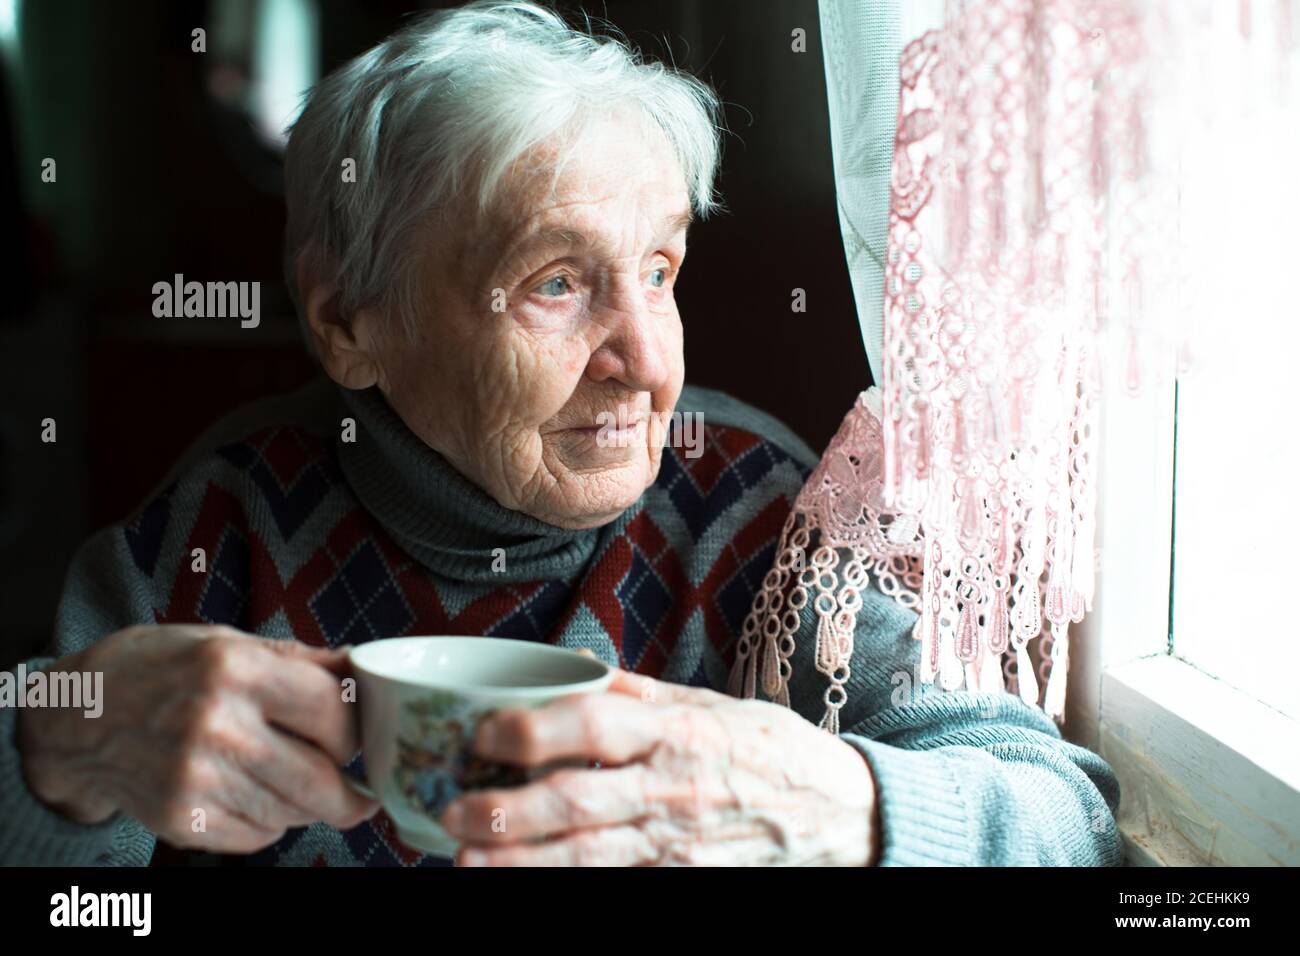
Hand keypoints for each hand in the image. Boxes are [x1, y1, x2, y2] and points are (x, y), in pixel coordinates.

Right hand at [16, 624, 378, 852]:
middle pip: (320, 779)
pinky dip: (269, 824)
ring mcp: (195, 777)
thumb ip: (296, 658)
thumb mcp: (224, 640)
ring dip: (309, 807)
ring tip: (300, 787)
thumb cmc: (155, 669)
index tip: (359, 740)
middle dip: (351, 794)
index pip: (332, 711)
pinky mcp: (179, 818)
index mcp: (235, 669)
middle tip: (361, 795)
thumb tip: (360, 667)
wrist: (73, 717)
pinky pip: (255, 836)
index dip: (355, 731)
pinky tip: (255, 798)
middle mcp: (216, 724)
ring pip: (291, 813)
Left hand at [439, 665, 879, 865]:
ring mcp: (679, 844)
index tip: (483, 732)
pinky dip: (571, 886)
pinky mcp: (685, 882)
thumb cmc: (772, 751)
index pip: (595, 725)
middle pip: (579, 802)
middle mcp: (675, 789)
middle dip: (509, 813)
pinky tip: (529, 882)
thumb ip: (640, 693)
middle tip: (454, 813)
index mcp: (679, 730)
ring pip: (589, 858)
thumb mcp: (712, 705)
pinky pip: (619, 885)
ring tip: (467, 863)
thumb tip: (574, 669)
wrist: (844, 815)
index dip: (533, 730)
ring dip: (524, 864)